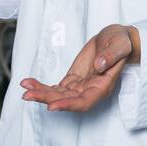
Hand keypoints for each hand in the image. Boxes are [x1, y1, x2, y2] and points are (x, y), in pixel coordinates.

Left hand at [21, 24, 139, 112]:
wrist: (116, 39)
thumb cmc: (121, 42)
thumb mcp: (120, 44)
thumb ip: (111, 55)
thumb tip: (99, 65)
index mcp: (103, 86)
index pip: (84, 101)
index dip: (68, 105)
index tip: (52, 106)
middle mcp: (90, 90)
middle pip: (67, 100)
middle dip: (47, 98)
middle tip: (28, 95)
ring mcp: (80, 86)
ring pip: (58, 95)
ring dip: (41, 93)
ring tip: (25, 89)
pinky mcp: (73, 80)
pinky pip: (56, 87)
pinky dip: (42, 86)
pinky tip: (29, 83)